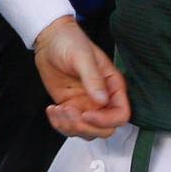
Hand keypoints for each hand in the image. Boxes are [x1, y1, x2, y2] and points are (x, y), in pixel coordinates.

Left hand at [33, 16, 129, 140]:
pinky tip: (52, 109)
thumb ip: (92, 78)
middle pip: (105, 129)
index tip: (86, 113)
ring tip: (58, 109)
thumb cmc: (70, 42)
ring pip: (87, 131)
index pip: (121, 115)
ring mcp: (86, 105)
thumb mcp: (82, 57)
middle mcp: (103, 99)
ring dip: (70, 127)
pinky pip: (69, 127)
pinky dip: (59, 124)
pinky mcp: (71, 107)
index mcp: (113, 86)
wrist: (50, 40)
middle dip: (86, 127)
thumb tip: (102, 100)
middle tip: (69, 111)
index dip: (105, 120)